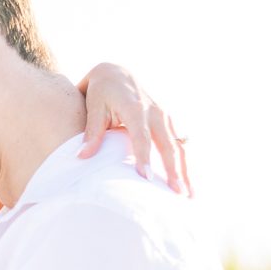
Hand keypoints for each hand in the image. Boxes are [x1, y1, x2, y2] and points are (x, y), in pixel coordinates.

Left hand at [76, 62, 190, 195]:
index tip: (147, 179)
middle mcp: (155, 112)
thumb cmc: (101, 91)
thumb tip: (82, 156)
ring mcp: (164, 117)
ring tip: (188, 196)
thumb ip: (92, 132)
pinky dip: (184, 165)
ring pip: (178, 147)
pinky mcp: (167, 123)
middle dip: (173, 170)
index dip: (145, 157)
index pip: (141, 137)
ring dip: (184, 171)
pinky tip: (187, 184)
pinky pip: (178, 146)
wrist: (116, 73)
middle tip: (177, 194)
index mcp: (136, 108)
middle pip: (167, 145)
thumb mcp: (94, 106)